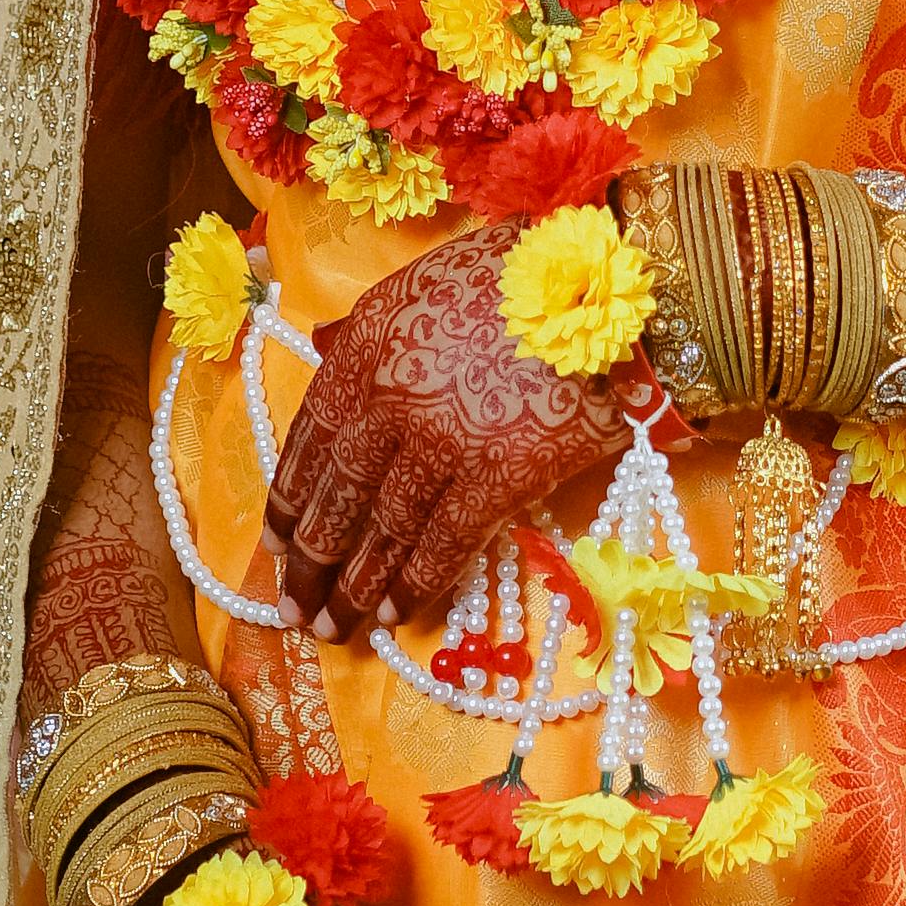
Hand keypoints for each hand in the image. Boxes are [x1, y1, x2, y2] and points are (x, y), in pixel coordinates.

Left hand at [266, 227, 611, 634]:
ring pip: (383, 526)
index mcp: (369, 341)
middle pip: (338, 493)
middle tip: (294, 608)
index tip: (280, 542)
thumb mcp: (428, 282)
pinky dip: (414, 583)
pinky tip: (392, 614)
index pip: (310, 435)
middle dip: (311, 561)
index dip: (291, 498)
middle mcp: (392, 392)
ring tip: (334, 627)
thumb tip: (324, 346)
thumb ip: (372, 325)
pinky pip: (444, 541)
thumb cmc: (529, 277)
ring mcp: (444, 437)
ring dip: (353, 586)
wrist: (624, 287)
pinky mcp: (501, 473)